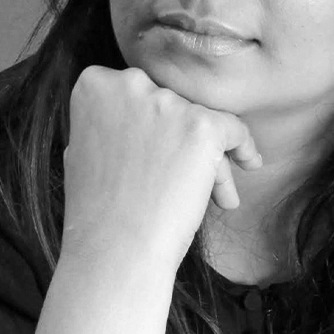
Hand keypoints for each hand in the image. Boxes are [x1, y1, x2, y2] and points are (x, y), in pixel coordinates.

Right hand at [59, 64, 261, 279]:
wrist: (115, 249)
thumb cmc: (97, 213)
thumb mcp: (84, 152)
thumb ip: (108, 124)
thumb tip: (136, 121)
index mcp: (94, 85)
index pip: (138, 92)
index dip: (151, 124)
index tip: (155, 153)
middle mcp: (130, 83)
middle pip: (171, 106)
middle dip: (181, 139)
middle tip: (182, 175)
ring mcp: (167, 103)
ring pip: (202, 123)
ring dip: (209, 157)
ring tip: (211, 194)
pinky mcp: (202, 126)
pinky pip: (234, 131)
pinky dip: (244, 148)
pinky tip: (249, 163)